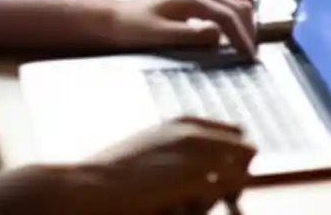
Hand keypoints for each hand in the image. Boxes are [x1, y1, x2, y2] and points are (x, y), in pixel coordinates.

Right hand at [65, 117, 255, 214]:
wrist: (84, 189)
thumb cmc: (112, 178)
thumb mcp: (150, 153)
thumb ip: (178, 155)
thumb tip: (207, 173)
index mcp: (185, 124)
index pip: (236, 134)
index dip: (235, 159)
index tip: (224, 182)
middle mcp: (194, 132)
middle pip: (246, 150)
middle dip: (239, 175)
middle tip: (222, 200)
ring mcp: (194, 153)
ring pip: (240, 172)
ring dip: (225, 193)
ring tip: (193, 207)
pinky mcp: (192, 178)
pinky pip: (226, 191)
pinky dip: (211, 205)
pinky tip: (184, 209)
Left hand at [106, 0, 256, 56]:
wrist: (113, 19)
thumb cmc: (132, 28)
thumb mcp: (159, 35)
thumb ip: (190, 35)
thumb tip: (218, 36)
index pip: (230, 17)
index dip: (242, 38)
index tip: (249, 58)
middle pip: (239, 7)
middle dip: (248, 31)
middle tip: (249, 56)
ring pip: (237, 0)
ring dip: (246, 21)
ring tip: (245, 44)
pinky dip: (237, 12)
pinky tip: (234, 27)